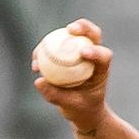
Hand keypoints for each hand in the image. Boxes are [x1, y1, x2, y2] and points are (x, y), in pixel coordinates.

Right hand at [32, 17, 113, 136]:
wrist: (82, 112)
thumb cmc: (83, 110)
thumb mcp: (71, 107)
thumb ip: (57, 95)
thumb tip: (39, 80)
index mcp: (101, 69)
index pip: (103, 56)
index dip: (95, 51)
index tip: (83, 54)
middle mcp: (93, 57)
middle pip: (92, 34)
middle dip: (83, 27)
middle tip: (70, 29)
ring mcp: (79, 53)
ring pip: (71, 37)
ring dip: (57, 36)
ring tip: (43, 47)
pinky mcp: (66, 55)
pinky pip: (55, 48)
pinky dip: (44, 51)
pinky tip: (35, 61)